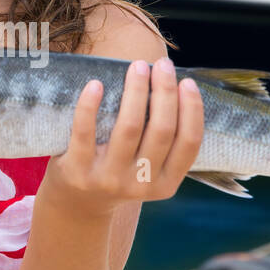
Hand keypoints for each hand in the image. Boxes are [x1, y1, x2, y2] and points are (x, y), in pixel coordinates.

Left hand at [40, 57, 204, 215]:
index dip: (192, 110)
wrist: (77, 204)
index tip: (187, 82)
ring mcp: (109, 179)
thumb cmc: (120, 173)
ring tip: (138, 66)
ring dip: (136, 91)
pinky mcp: (79, 170)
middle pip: (162, 131)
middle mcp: (140, 185)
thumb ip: (163, 141)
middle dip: (165, 92)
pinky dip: (90, 106)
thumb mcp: (149, 170)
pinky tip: (96, 84)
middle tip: (162, 64)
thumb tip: (174, 85)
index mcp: (165, 184)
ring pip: (129, 128)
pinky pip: (85, 133)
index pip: (189, 143)